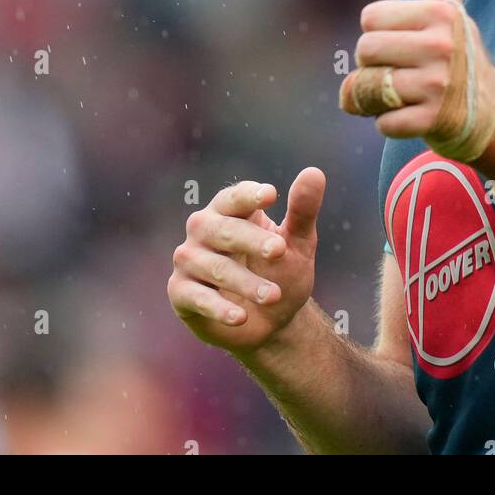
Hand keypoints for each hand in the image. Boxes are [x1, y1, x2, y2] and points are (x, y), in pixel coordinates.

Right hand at [167, 168, 323, 355]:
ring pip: (214, 267)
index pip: (235, 197)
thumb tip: (314, 172)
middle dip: (252, 240)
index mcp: (230, 210)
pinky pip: (197, 298)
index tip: (271, 195)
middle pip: (223, 230)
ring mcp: (189, 260)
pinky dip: (219, 308)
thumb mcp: (299, 243)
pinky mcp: (180, 292)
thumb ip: (303, 210)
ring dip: (245, 282)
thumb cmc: (282, 272)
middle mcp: (203, 230)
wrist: (273, 322)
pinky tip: (240, 317)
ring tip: (274, 295)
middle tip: (280, 250)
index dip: (249, 196)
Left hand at [344, 0, 494, 149]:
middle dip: (373, 66)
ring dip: (374, 98)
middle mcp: (440, 45)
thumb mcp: (454, 11)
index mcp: (440, 14)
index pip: (369, 18)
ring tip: (398, 97)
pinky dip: (389, 124)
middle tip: (400, 73)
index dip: (378, 34)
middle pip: (365, 50)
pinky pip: (383, 121)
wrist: (493, 116)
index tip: (402, 44)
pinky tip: (411, 117)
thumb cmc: (462, 58)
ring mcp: (437, 84)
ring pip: (368, 86)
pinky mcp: (433, 119)